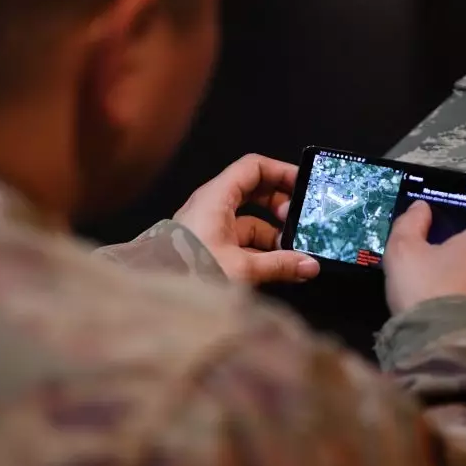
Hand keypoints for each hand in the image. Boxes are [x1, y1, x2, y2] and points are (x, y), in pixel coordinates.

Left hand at [174, 154, 320, 284]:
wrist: (154, 298)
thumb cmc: (189, 273)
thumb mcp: (241, 268)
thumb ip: (280, 265)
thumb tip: (310, 264)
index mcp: (217, 197)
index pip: (254, 167)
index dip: (281, 172)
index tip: (304, 186)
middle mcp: (213, 207)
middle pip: (255, 192)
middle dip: (281, 206)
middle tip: (301, 222)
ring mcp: (211, 228)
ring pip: (250, 221)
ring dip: (273, 234)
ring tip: (294, 252)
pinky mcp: (210, 248)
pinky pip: (242, 242)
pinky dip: (261, 251)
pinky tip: (279, 267)